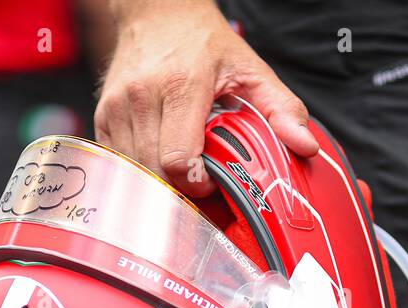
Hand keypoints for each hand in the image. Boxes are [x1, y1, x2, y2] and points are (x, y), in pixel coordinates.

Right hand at [94, 0, 317, 196]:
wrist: (157, 12)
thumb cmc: (204, 44)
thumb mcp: (251, 69)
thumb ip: (282, 109)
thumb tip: (305, 146)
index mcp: (181, 87)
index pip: (180, 161)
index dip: (198, 184)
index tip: (213, 181)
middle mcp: (143, 96)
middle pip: (157, 173)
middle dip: (180, 189)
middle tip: (201, 181)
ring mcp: (117, 107)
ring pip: (136, 173)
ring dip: (159, 183)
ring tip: (182, 169)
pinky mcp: (102, 115)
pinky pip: (120, 163)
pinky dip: (141, 171)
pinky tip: (159, 161)